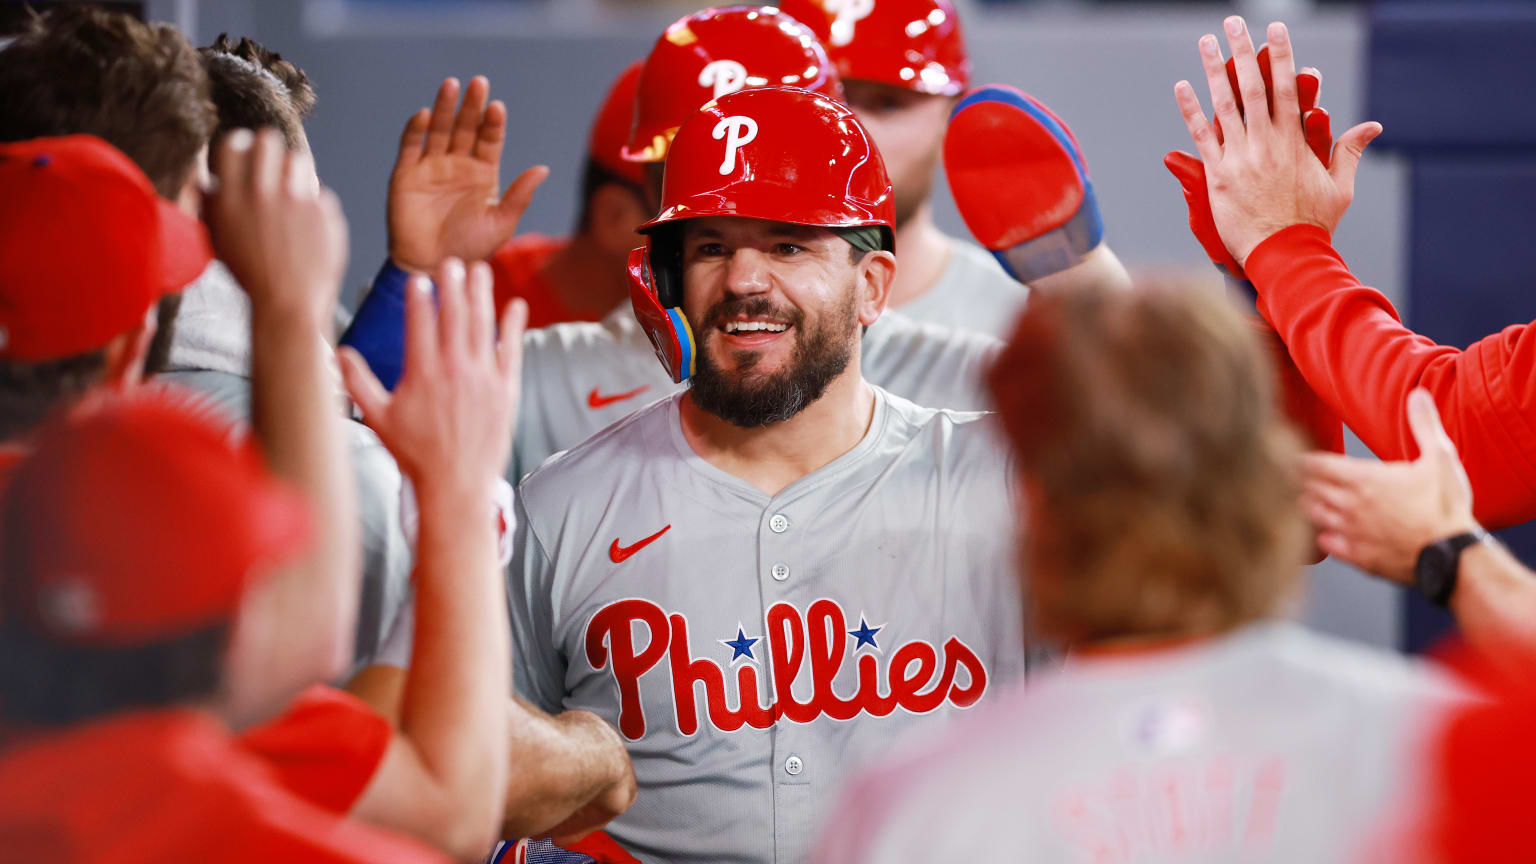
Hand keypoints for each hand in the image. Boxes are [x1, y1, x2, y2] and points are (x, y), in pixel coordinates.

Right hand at [205, 128, 347, 321]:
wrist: (289, 304)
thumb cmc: (252, 274)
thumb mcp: (218, 240)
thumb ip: (210, 205)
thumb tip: (203, 178)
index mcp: (230, 198)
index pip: (233, 143)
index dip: (241, 145)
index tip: (246, 153)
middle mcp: (262, 194)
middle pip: (268, 140)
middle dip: (270, 150)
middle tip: (272, 167)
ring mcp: (296, 201)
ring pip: (298, 159)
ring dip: (295, 174)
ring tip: (292, 195)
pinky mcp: (324, 211)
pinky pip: (321, 193)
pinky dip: (316, 206)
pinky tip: (309, 226)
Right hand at [338, 258, 526, 495]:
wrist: (456, 485)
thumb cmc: (415, 455)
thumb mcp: (377, 418)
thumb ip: (357, 382)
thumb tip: (337, 353)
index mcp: (422, 373)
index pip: (420, 323)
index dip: (420, 297)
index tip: (420, 277)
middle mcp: (455, 370)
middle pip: (455, 316)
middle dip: (454, 285)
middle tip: (453, 262)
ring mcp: (483, 379)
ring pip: (484, 326)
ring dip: (482, 295)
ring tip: (480, 271)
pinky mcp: (506, 391)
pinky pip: (512, 351)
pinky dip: (514, 327)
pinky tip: (515, 306)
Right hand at [388, 76, 548, 272]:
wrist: (434, 267)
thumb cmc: (470, 249)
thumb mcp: (501, 223)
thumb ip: (520, 195)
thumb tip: (543, 169)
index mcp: (483, 174)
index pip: (489, 140)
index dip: (493, 123)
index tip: (498, 107)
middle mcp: (458, 165)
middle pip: (466, 128)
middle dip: (472, 106)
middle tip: (478, 83)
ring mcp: (431, 167)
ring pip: (439, 130)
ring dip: (445, 107)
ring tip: (452, 85)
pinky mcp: (406, 174)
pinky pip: (411, 147)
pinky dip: (416, 130)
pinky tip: (426, 115)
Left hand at [1173, 18, 1382, 266]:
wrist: (1284, 256)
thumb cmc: (1312, 224)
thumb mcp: (1339, 186)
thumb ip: (1348, 151)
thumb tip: (1372, 126)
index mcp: (1295, 142)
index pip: (1287, 88)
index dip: (1280, 56)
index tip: (1275, 31)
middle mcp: (1265, 143)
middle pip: (1253, 87)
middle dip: (1243, 52)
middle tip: (1234, 22)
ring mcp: (1239, 157)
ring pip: (1224, 105)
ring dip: (1214, 70)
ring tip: (1206, 41)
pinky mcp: (1217, 176)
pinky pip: (1201, 136)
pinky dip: (1191, 110)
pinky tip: (1182, 86)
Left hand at [1300, 388, 1477, 582]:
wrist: (1453, 556)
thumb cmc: (1446, 506)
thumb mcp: (1440, 457)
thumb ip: (1424, 424)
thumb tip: (1418, 394)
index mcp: (1363, 479)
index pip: (1314, 464)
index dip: (1302, 459)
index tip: (1292, 454)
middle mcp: (1348, 504)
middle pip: (1307, 488)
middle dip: (1299, 480)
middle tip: (1289, 474)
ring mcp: (1350, 532)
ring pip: (1310, 515)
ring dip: (1307, 504)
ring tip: (1306, 498)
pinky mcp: (1356, 556)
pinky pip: (1324, 544)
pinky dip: (1321, 536)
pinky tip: (1325, 532)